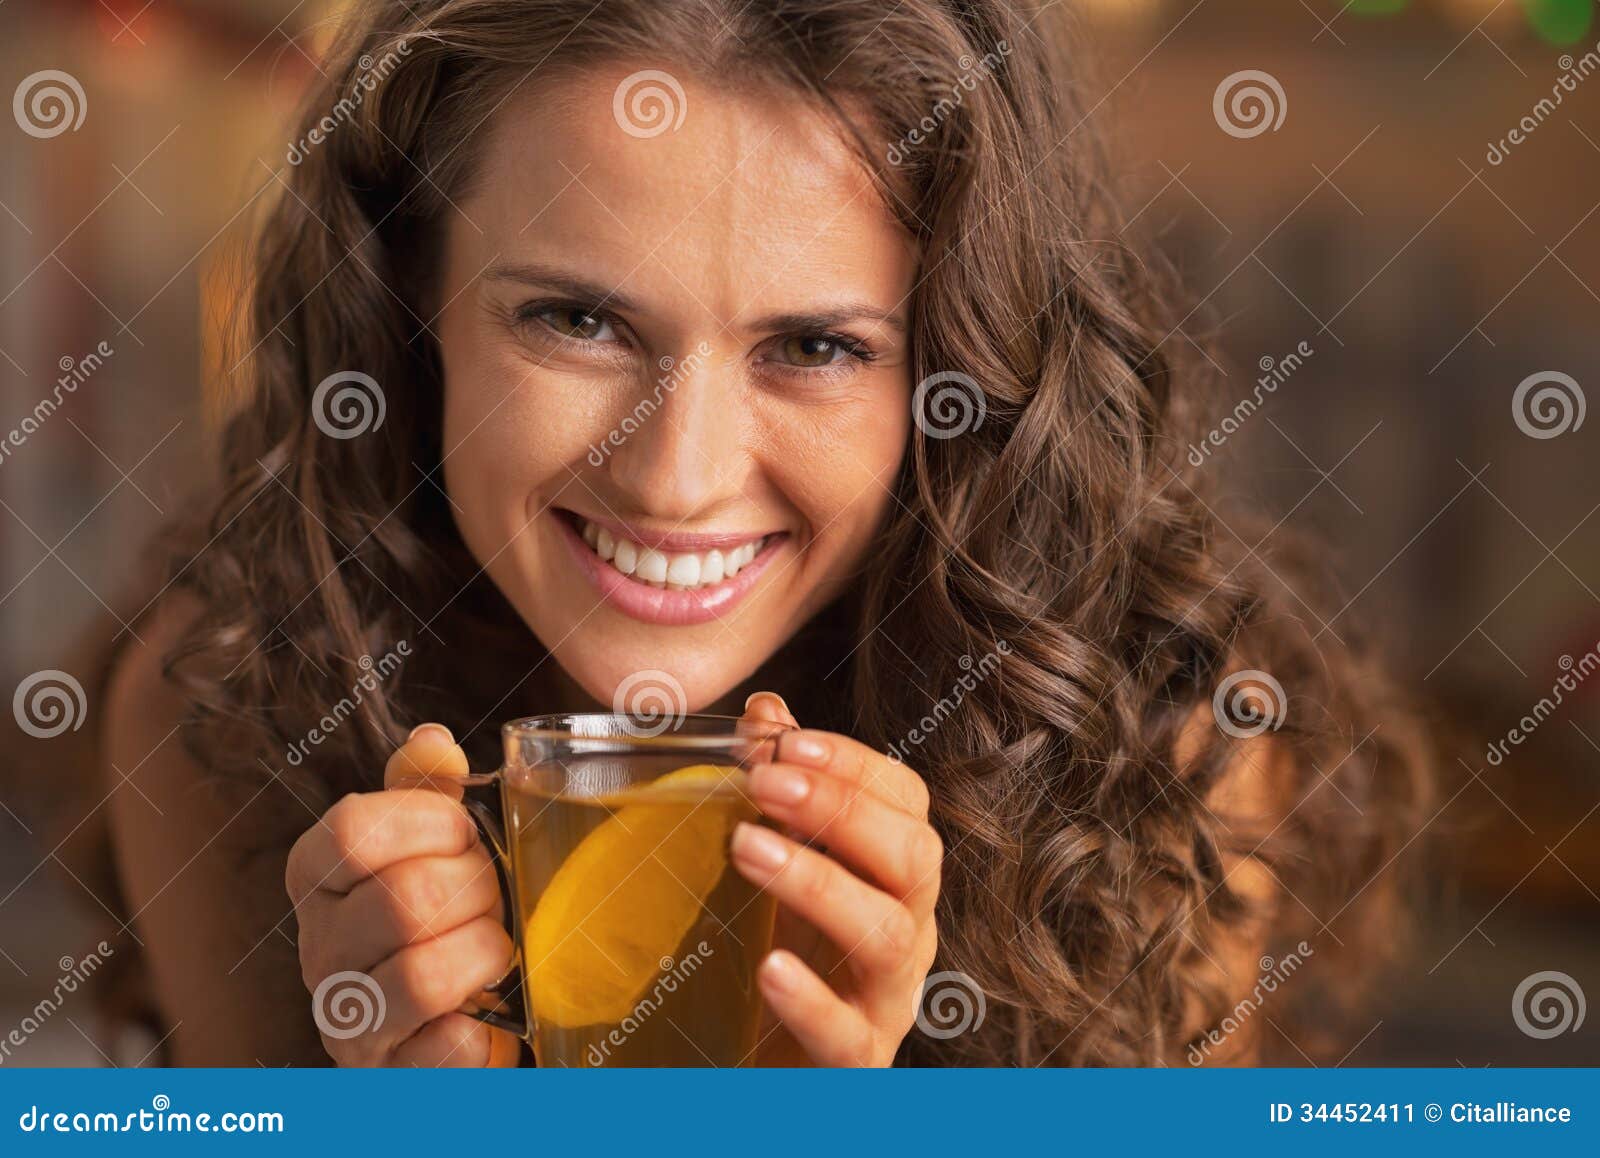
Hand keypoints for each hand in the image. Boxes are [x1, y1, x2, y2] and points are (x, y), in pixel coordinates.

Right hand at [285, 725, 519, 1066]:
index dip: (430, 824)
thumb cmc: (444, 910)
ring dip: (485, 953)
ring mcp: (345, 1018)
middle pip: (403, 899)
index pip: (352, 831)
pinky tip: (484, 1014)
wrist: (456, 1014)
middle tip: (495, 898)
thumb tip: (433, 745)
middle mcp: (317, 947)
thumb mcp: (433, 838)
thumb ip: (427, 787)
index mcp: (318, 875)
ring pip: (424, 975)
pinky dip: (482, 1029)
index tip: (466, 834)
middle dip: (478, 890)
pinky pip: (447, 1048)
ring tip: (495, 951)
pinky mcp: (387, 1075)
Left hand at [735, 693, 941, 1065]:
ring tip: (746, 848)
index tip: (785, 739)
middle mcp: (907, 928)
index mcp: (895, 873)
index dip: (854, 764)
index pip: (906, 800)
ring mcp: (887, 997)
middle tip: (765, 782)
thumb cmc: (790, 948)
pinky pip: (848, 1034)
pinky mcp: (854, 1059)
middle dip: (843, 810)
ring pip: (888, 936)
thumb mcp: (783, 861)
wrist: (767, 1063)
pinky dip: (811, 1000)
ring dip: (820, 883)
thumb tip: (766, 711)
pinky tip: (769, 966)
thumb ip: (782, 788)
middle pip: (913, 858)